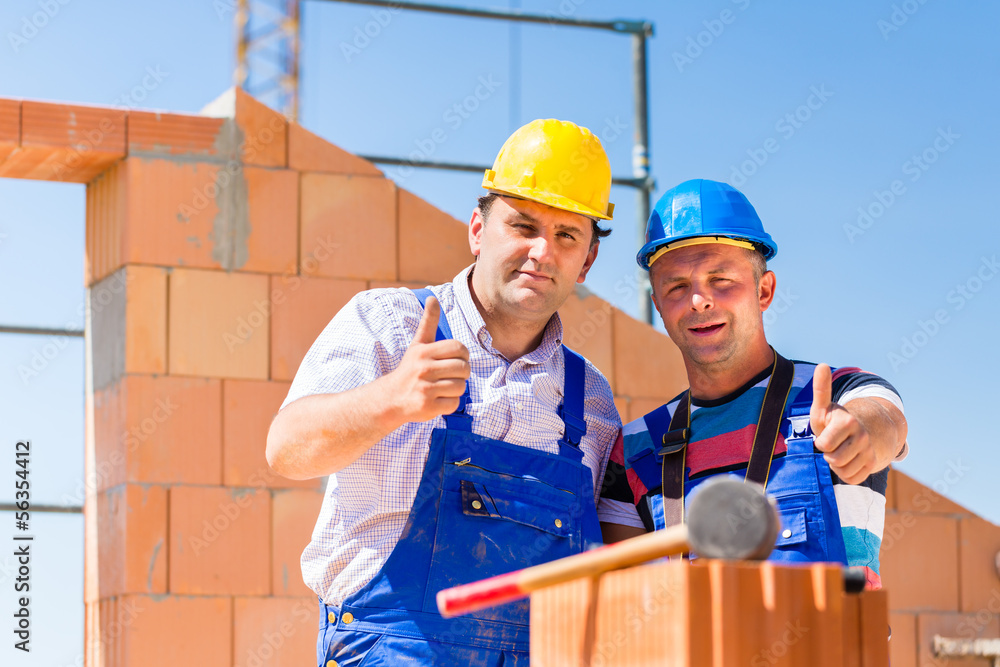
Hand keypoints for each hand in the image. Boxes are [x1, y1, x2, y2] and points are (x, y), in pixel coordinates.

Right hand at [388, 296, 470, 423]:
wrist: (390, 398)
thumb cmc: (410, 369)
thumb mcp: (418, 344)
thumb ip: (428, 322)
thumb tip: (432, 298)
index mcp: (424, 352)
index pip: (459, 348)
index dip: (463, 355)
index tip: (455, 360)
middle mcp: (423, 369)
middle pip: (464, 368)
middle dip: (462, 373)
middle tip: (450, 375)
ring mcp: (425, 389)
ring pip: (460, 387)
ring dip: (456, 388)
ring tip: (442, 387)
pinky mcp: (427, 407)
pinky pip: (454, 403)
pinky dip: (450, 403)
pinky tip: (438, 399)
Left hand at [809, 363, 876, 483]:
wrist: (862, 431)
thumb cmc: (834, 421)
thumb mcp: (824, 407)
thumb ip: (821, 389)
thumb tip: (822, 365)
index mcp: (848, 421)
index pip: (823, 445)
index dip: (821, 442)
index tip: (826, 433)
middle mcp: (862, 436)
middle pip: (833, 460)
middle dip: (828, 454)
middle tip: (833, 443)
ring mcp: (870, 451)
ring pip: (842, 470)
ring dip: (836, 464)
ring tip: (840, 450)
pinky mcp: (874, 464)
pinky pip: (852, 478)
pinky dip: (846, 473)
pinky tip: (849, 460)